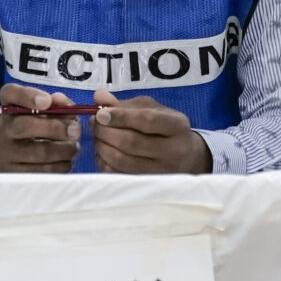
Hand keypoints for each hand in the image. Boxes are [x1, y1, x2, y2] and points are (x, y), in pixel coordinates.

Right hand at [0, 82, 80, 172]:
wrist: (21, 162)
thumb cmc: (39, 131)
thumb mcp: (47, 114)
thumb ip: (58, 104)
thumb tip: (61, 101)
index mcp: (10, 108)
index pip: (9, 93)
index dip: (28, 96)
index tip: (47, 101)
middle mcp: (3, 129)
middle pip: (24, 126)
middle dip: (55, 128)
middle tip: (75, 131)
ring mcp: (6, 153)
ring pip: (40, 152)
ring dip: (64, 150)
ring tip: (73, 148)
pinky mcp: (15, 174)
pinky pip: (44, 171)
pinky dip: (61, 166)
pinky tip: (65, 161)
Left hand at [91, 90, 210, 173]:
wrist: (186, 157)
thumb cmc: (164, 129)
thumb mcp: (151, 110)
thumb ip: (125, 104)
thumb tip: (98, 95)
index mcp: (177, 125)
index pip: (147, 121)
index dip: (121, 117)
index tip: (101, 114)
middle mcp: (173, 150)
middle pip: (131, 142)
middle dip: (106, 132)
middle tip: (94, 124)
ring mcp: (162, 171)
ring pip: (122, 160)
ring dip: (102, 146)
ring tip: (97, 137)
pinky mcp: (148, 184)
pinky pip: (118, 175)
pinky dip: (104, 162)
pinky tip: (102, 152)